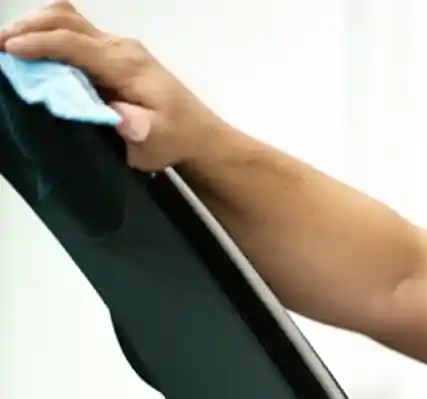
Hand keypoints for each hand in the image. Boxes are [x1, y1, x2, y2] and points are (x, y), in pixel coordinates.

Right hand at [0, 0, 229, 170]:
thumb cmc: (175, 139)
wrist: (198, 134)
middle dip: (29, 27)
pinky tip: (29, 47)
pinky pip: (74, 32)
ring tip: (8, 43)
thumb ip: (138, 128)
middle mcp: (120, 48)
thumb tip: (121, 117)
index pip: (76, 44)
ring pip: (69, 20)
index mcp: (127, 66)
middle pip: (68, 20)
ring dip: (35, 26)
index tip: (9, 50)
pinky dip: (47, 33)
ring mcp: (116, 47)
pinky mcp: (112, 53)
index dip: (41, 44)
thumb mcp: (158, 142)